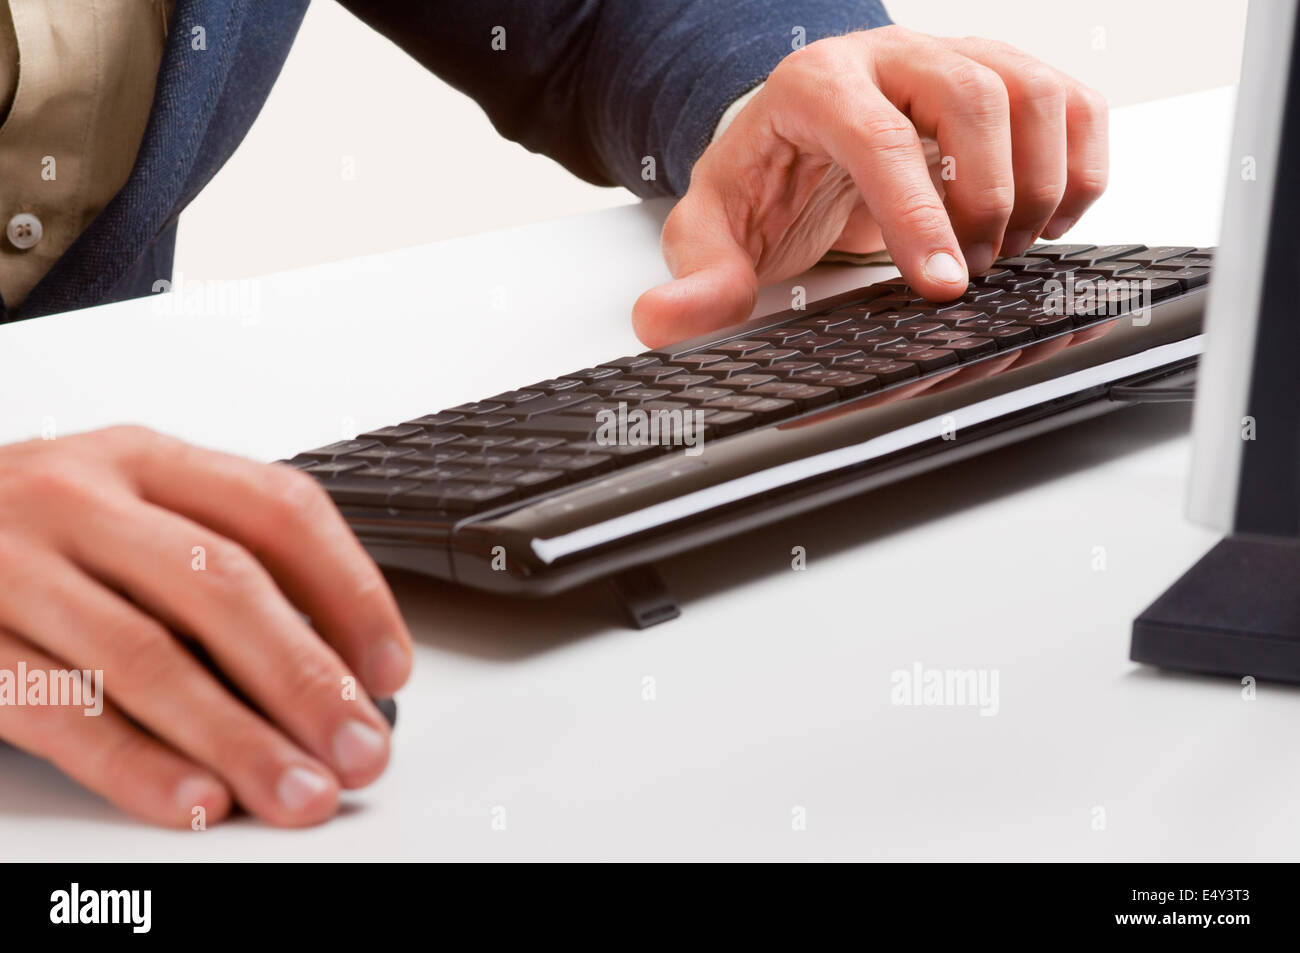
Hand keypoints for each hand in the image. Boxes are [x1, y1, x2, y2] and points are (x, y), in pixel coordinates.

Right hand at [0, 426, 412, 827]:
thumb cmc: (30, 532)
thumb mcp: (124, 508)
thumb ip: (211, 559)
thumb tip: (332, 660)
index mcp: (143, 460)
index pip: (278, 509)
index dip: (350, 591)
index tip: (389, 667)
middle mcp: (78, 497)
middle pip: (221, 584)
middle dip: (305, 678)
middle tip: (358, 747)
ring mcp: (9, 565)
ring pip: (145, 655)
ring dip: (236, 736)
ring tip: (297, 790)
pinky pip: (58, 710)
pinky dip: (134, 763)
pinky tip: (194, 799)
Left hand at [633, 26, 1107, 346]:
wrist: (799, 139)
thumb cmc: (766, 178)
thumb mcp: (711, 227)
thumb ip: (695, 274)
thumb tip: (665, 320)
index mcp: (815, 85)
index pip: (878, 138)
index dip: (917, 215)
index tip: (944, 284)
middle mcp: (892, 58)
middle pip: (974, 98)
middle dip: (986, 199)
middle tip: (969, 272)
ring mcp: (957, 59)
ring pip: (1034, 92)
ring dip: (1039, 186)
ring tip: (1004, 252)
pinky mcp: (1006, 78)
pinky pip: (1073, 105)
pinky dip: (1081, 169)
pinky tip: (1046, 222)